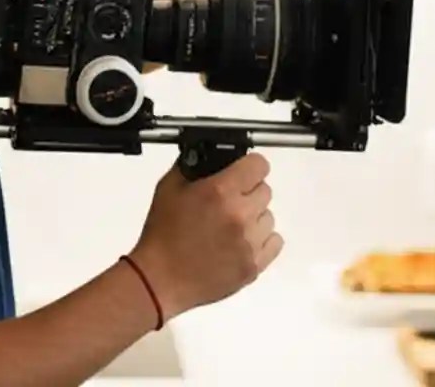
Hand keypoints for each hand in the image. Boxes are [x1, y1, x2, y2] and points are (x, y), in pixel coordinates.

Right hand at [126, 154, 280, 321]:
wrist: (160, 278)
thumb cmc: (162, 235)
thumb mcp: (168, 188)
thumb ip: (191, 166)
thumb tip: (207, 156)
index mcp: (220, 191)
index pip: (259, 165)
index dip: (250, 166)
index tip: (243, 172)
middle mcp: (240, 215)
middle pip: (265, 191)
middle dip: (248, 192)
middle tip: (228, 203)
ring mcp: (250, 242)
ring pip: (269, 217)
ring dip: (254, 217)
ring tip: (230, 227)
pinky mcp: (254, 266)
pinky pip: (275, 242)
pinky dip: (262, 240)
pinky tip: (241, 242)